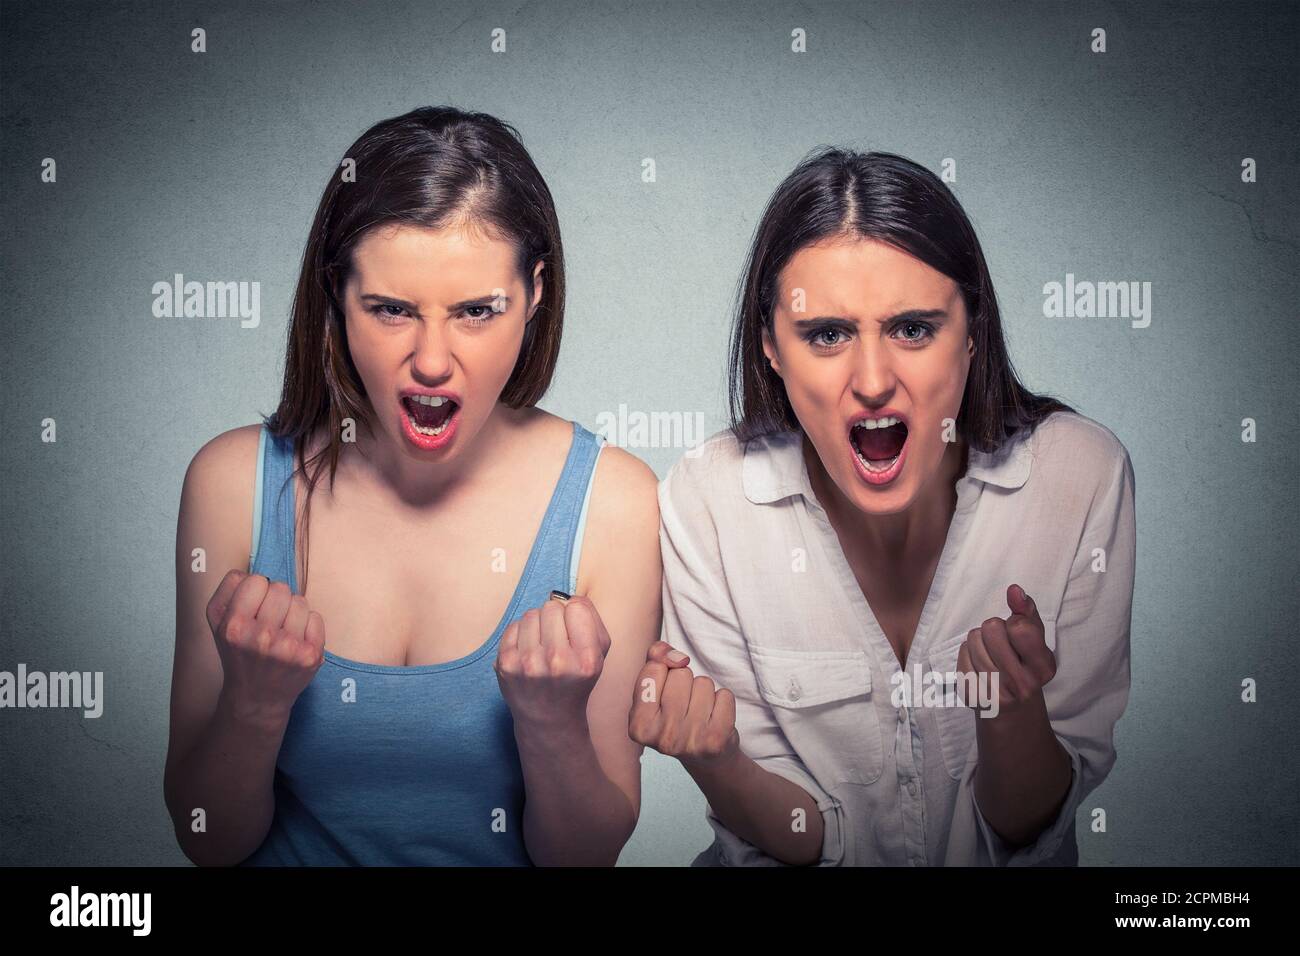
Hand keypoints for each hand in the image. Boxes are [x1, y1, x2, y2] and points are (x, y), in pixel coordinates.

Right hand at [205, 570, 325, 723]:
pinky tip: (295, 640)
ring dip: (292, 612)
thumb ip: (228, 589)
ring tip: (282, 631)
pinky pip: (316, 617)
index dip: (256, 590)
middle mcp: (261, 637)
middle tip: (269, 620)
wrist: (256, 697)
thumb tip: (250, 572)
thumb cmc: (238, 653)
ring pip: (300, 601)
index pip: (256, 580)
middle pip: (281, 588)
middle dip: (276, 600)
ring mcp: (288, 648)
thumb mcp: (217, 622)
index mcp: (234, 626)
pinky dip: (308, 625)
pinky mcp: (311, 656)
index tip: (254, 606)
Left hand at [493, 595, 611, 731]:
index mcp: (587, 659)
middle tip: (558, 639)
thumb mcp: (600, 654)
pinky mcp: (506, 664)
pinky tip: (529, 651)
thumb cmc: (576, 680)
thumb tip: (570, 596)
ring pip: (531, 613)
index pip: (576, 607)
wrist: (549, 719)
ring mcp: (528, 663)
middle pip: (552, 607)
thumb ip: (592, 618)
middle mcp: (557, 661)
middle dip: (555, 618)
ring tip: (543, 645)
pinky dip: (521, 634)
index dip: (576, 615)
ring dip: (538, 625)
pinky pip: (513, 626)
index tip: (575, 631)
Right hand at [628, 641, 739, 768]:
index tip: (666, 693)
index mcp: (638, 725)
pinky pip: (725, 695)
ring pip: (704, 683)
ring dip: (705, 692)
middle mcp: (662, 736)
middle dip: (686, 682)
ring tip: (700, 714)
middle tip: (685, 707)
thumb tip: (669, 653)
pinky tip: (715, 719)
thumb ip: (654, 660)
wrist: (706, 758)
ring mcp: (690, 740)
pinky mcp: (716, 740)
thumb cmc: (676, 717)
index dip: (665, 672)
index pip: (655, 668)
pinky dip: (723, 701)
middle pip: (681, 674)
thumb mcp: (655, 692)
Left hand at [957, 584, 1055, 717]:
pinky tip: (980, 665)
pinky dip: (968, 653)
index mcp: (1043, 668)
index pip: (1020, 627)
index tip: (1018, 633)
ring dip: (980, 640)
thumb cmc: (1025, 664)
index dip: (1015, 622)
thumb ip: (1028, 612)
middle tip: (1003, 645)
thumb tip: (1014, 590)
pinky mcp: (972, 695)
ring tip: (992, 655)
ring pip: (973, 638)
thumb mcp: (1036, 639)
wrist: (1013, 709)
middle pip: (991, 628)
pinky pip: (961, 652)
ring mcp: (995, 692)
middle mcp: (1021, 684)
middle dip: (995, 629)